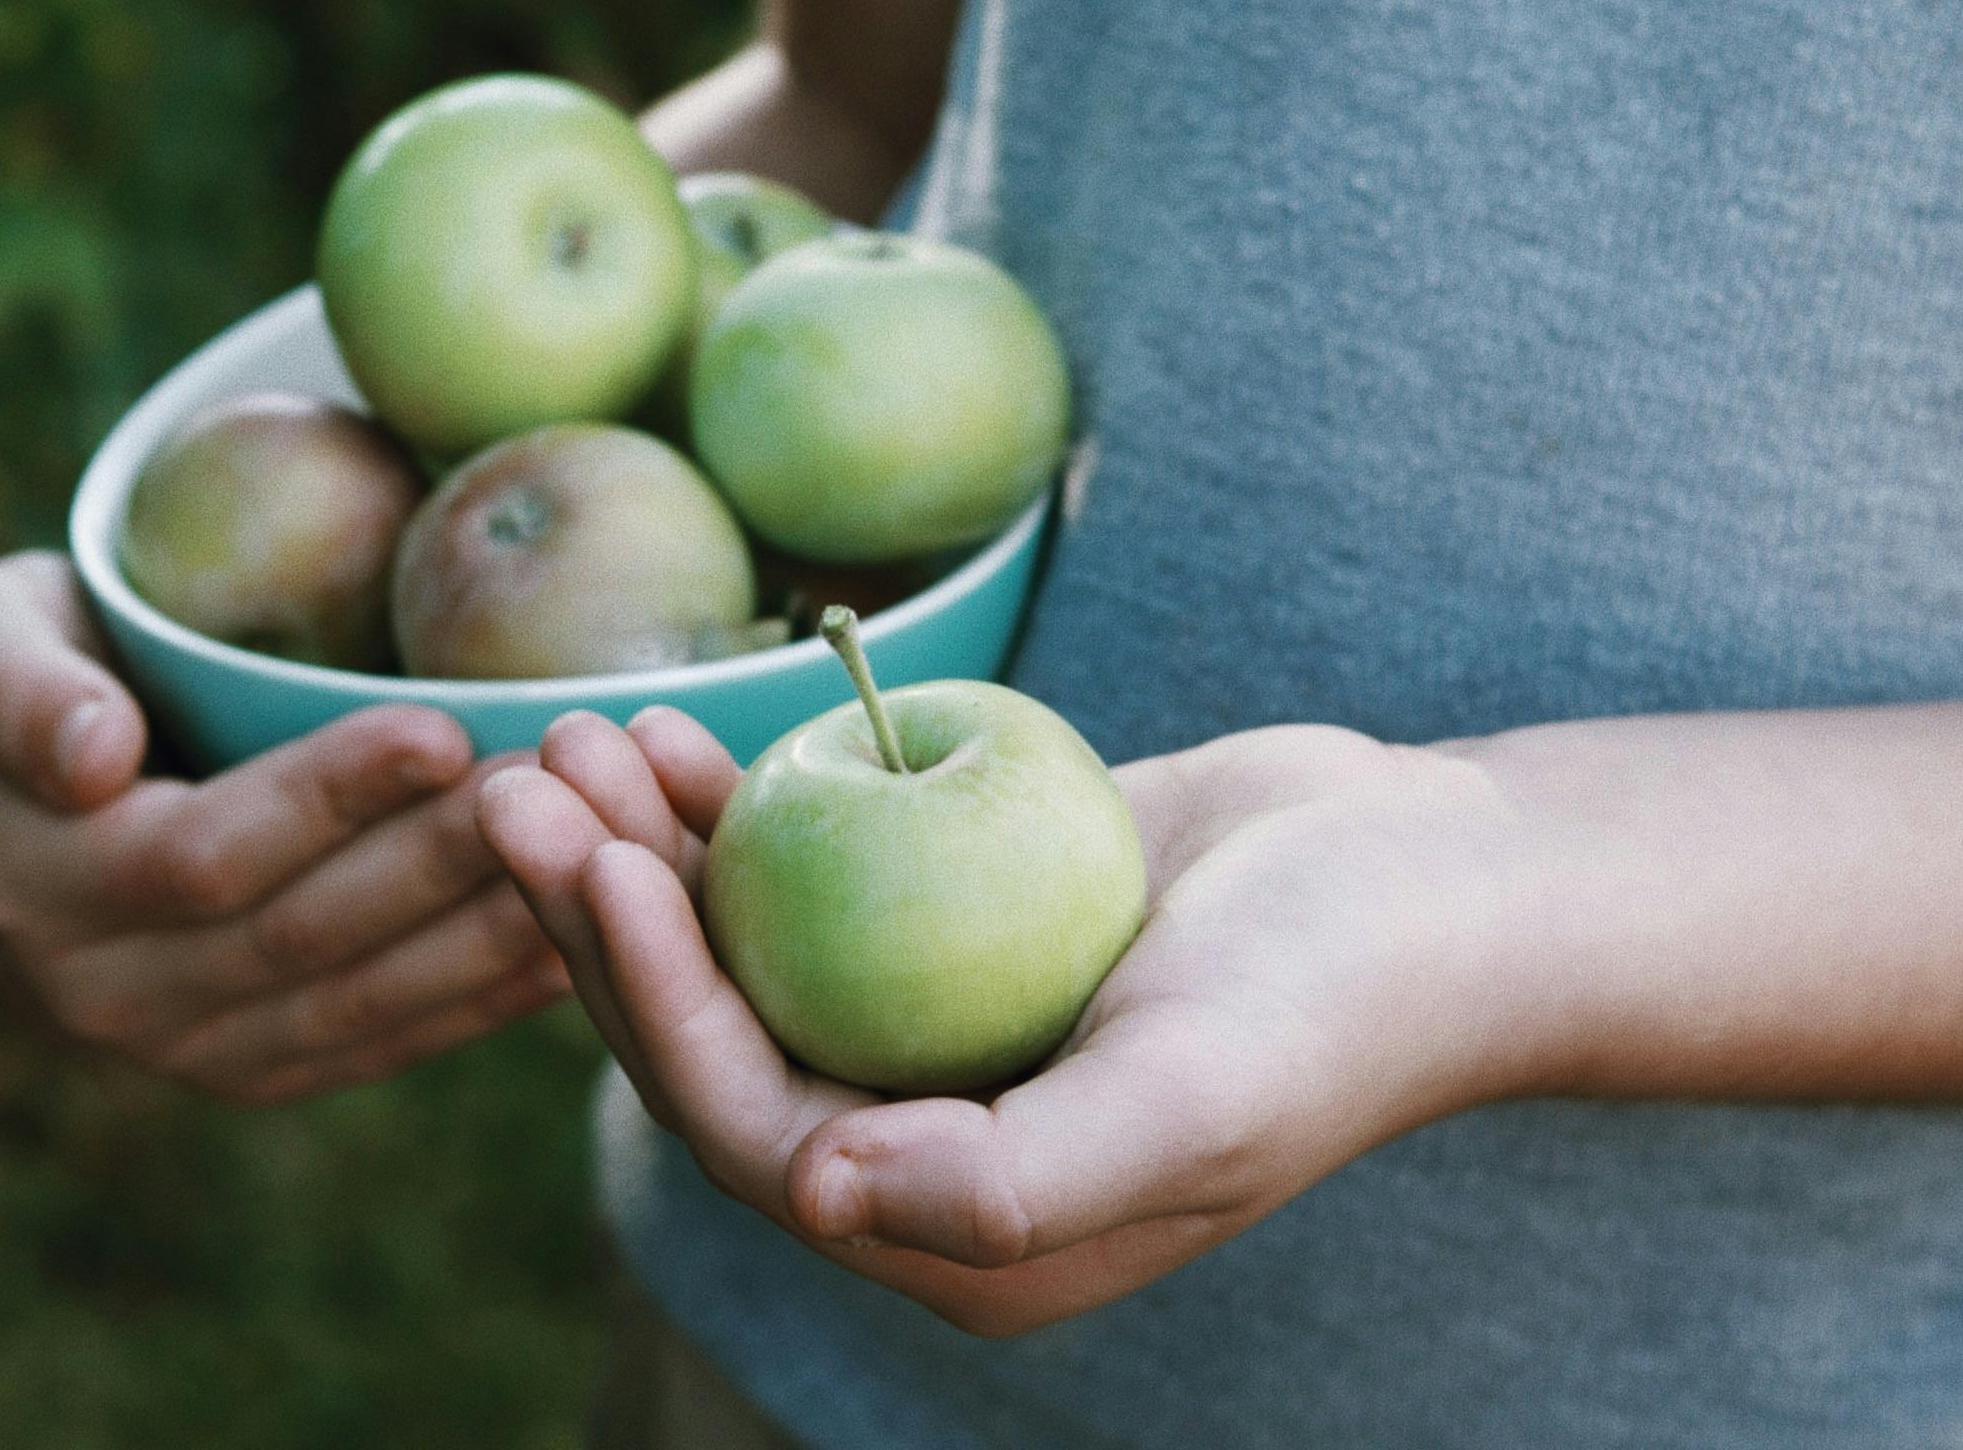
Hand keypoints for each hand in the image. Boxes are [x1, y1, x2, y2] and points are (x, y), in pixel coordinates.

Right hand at [0, 552, 567, 1103]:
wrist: (68, 758)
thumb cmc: (40, 659)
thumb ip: (14, 686)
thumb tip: (89, 757)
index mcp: (36, 889)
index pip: (202, 854)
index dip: (324, 797)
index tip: (441, 728)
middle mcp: (107, 996)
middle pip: (305, 936)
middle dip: (442, 859)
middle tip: (564, 782)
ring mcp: (194, 1047)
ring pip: (366, 1001)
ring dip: (490, 931)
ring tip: (603, 848)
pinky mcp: (270, 1064)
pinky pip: (394, 1037)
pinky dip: (492, 994)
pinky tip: (589, 934)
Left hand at [479, 708, 1551, 1334]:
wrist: (1436, 873)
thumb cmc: (1336, 984)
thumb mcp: (1199, 1087)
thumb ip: (1020, 1176)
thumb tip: (820, 1201)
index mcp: (967, 1229)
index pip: (754, 1129)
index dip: (654, 1004)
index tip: (595, 860)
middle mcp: (931, 1150)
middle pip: (717, 1037)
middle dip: (606, 920)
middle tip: (526, 779)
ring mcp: (935, 1040)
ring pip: (743, 956)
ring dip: (648, 855)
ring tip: (576, 735)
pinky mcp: (946, 938)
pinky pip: (808, 883)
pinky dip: (735, 817)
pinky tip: (676, 733)